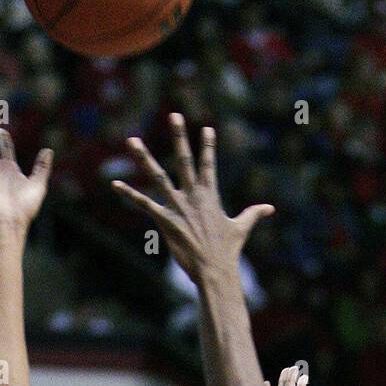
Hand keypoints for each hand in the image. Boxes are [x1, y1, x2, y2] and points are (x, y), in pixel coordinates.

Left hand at [112, 113, 273, 280]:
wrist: (214, 269)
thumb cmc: (228, 250)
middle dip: (179, 136)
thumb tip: (270, 208)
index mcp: (210, 195)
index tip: (206, 128)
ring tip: (132, 139)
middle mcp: (192, 195)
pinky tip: (115, 183)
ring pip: (158, 175)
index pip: (208, 164)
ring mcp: (177, 206)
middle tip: (174, 115)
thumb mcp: (242, 228)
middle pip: (184, 159)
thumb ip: (253, 213)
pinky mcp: (164, 220)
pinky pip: (143, 203)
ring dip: (144, 157)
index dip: (207, 145)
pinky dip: (129, 193)